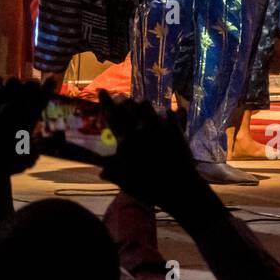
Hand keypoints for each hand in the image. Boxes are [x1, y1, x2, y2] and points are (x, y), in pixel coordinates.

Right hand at [97, 92, 204, 211]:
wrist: (179, 187)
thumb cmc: (149, 188)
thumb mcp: (126, 183)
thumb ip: (113, 173)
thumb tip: (101, 172)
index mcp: (126, 140)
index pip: (112, 115)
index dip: (105, 102)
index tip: (102, 91)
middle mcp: (140, 129)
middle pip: (127, 106)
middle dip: (121, 100)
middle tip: (120, 99)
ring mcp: (159, 127)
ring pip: (146, 105)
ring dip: (141, 105)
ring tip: (140, 106)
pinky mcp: (175, 128)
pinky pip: (168, 113)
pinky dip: (165, 114)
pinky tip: (166, 115)